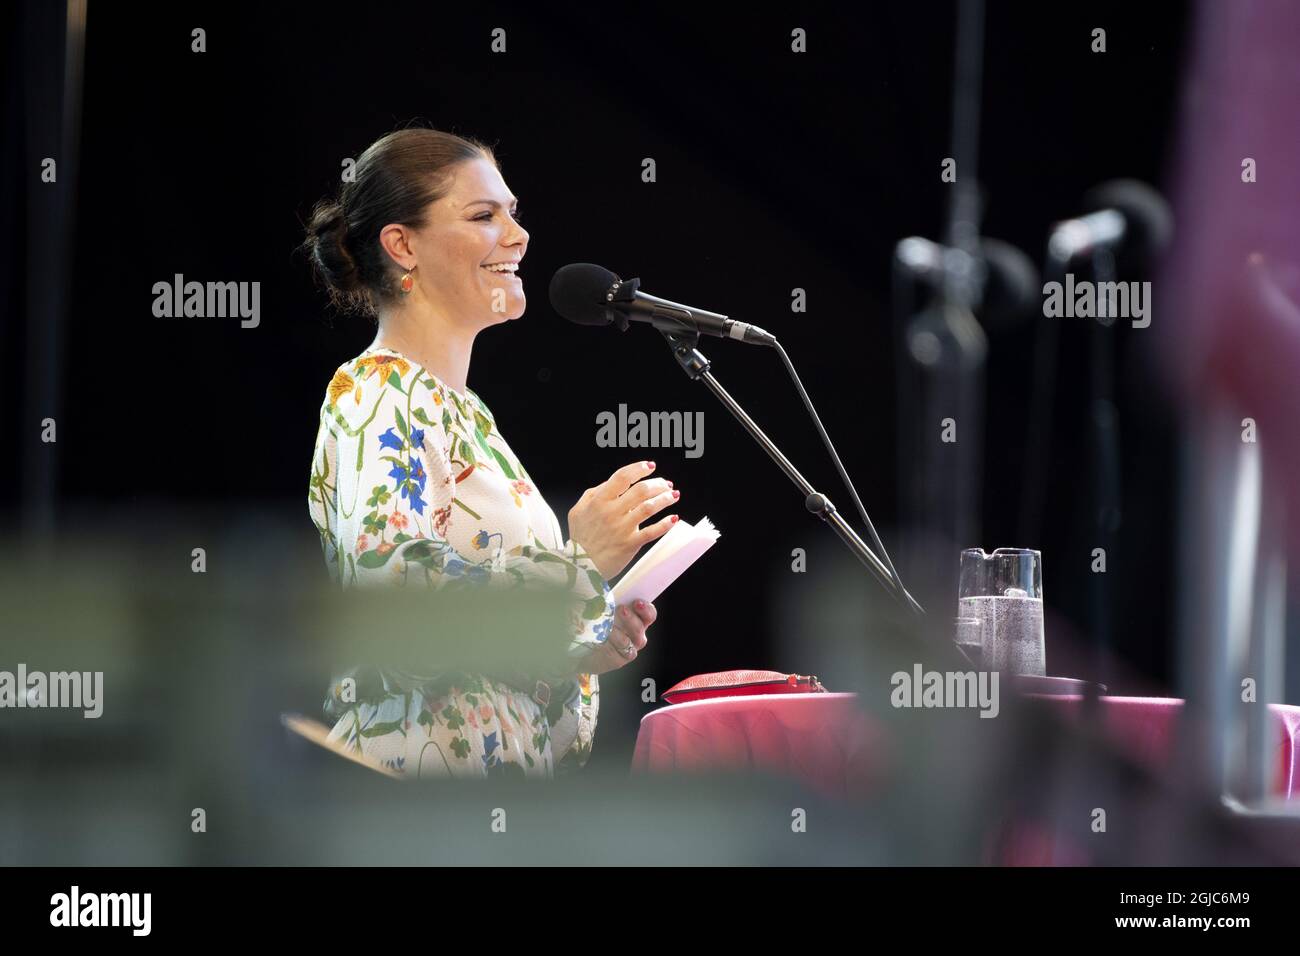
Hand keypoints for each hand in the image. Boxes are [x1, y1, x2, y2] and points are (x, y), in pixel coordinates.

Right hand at [569, 460, 678, 580]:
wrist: (579, 565)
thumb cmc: (580, 537)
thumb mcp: (578, 510)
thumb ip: (594, 493)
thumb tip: (612, 483)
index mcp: (599, 501)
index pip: (622, 477)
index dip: (638, 469)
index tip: (649, 466)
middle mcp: (611, 512)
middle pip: (641, 490)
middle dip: (657, 484)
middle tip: (665, 484)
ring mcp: (621, 528)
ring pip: (649, 508)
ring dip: (664, 499)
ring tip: (673, 496)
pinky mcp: (629, 544)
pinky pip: (651, 532)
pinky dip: (665, 524)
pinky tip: (673, 518)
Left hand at [575, 600, 655, 675]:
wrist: (578, 646)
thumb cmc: (592, 622)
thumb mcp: (602, 606)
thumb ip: (611, 595)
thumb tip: (612, 573)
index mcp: (636, 619)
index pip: (649, 613)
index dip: (646, 608)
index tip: (637, 602)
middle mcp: (636, 634)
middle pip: (641, 626)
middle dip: (632, 618)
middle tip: (620, 609)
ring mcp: (629, 648)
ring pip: (632, 639)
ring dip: (619, 630)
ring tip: (607, 624)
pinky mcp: (619, 660)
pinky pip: (621, 650)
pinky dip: (612, 643)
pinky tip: (603, 637)